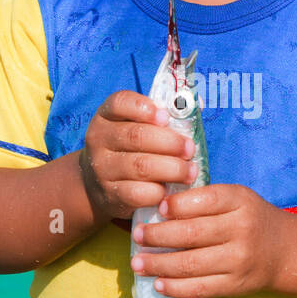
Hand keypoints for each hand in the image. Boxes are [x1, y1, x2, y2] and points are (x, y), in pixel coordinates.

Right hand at [79, 90, 196, 220]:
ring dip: (173, 169)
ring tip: (190, 171)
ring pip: (141, 166)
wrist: (100, 184)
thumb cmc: (129, 149)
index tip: (165, 117)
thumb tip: (197, 104)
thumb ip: (161, 116)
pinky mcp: (110, 194)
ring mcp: (102, 168)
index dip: (144, 108)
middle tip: (190, 149)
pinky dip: (159, 192)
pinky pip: (139, 193)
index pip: (120, 103)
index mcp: (106, 116)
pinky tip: (170, 190)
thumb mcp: (136, 127)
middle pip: (137, 136)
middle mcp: (99, 139)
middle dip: (171, 142)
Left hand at [130, 183, 287, 297]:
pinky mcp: (236, 286)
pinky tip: (157, 284)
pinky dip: (175, 288)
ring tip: (137, 263)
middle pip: (191, 234)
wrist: (284, 251)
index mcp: (240, 202)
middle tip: (136, 236)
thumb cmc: (250, 219)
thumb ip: (205, 198)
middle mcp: (241, 230)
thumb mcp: (236, 198)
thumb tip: (160, 206)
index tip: (157, 209)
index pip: (205, 200)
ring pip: (191, 264)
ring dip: (158, 265)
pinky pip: (200, 288)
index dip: (178, 205)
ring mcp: (239, 261)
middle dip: (157, 236)